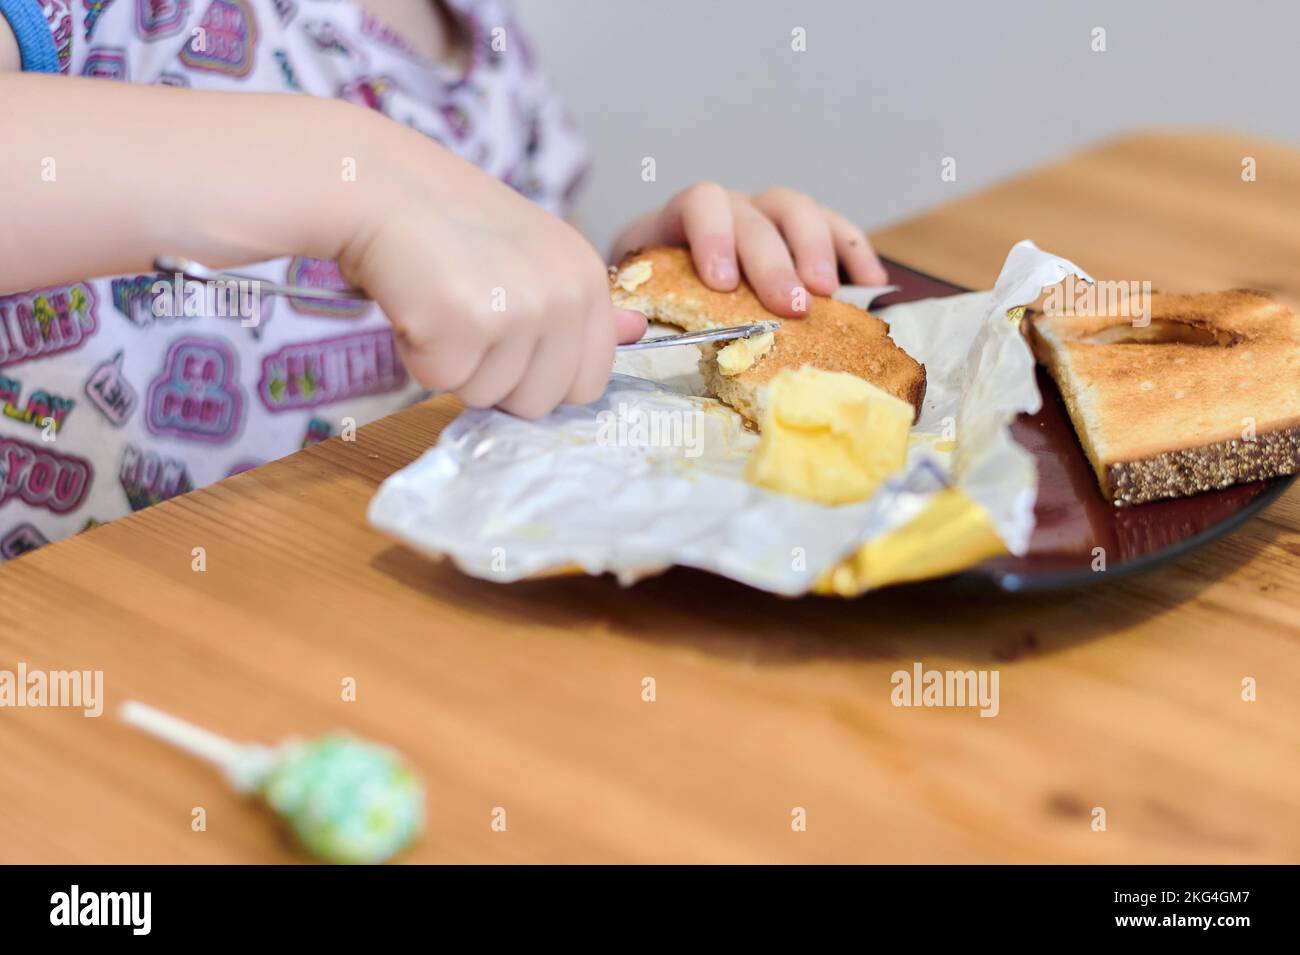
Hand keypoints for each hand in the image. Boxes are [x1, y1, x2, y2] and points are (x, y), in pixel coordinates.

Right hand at [341, 123, 645, 418]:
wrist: (377, 182)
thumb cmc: (449, 222)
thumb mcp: (533, 253)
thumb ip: (581, 302)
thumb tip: (638, 331)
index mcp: (588, 279)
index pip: (589, 383)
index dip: (541, 376)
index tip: (508, 338)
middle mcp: (564, 295)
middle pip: (540, 402)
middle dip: (496, 378)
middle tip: (467, 318)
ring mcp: (518, 311)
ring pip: (488, 396)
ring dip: (454, 364)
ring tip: (440, 301)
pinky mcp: (463, 325)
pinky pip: (441, 383)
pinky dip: (417, 354)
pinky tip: (415, 303)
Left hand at [610, 184, 887, 317]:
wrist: (661, 288)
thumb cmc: (650, 301)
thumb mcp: (632, 300)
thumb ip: (632, 309)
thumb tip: (631, 331)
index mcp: (679, 222)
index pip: (699, 202)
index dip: (713, 236)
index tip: (722, 283)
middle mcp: (728, 211)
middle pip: (757, 214)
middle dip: (775, 261)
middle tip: (791, 306)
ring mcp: (767, 218)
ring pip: (796, 210)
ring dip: (816, 250)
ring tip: (828, 295)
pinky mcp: (801, 236)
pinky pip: (834, 228)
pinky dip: (855, 252)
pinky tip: (873, 283)